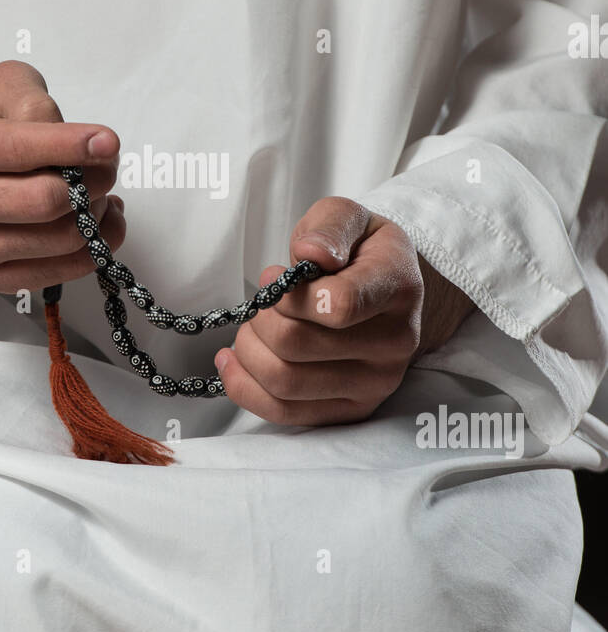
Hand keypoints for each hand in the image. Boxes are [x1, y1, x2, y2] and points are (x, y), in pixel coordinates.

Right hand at [0, 60, 124, 291]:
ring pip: (56, 240)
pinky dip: (92, 251)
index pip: (16, 150)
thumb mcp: (1, 87)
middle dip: (91, 182)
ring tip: (101, 193)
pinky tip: (99, 223)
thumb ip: (35, 101)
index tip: (108, 142)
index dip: (70, 146)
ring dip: (95, 216)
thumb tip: (79, 143)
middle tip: (106, 167)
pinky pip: (54, 274)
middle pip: (42, 202)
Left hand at [213, 196, 474, 426]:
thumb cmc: (359, 253)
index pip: (337, 306)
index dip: (289, 294)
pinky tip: (234, 359)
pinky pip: (285, 413)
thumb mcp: (349, 217)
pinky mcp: (351, 410)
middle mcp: (395, 343)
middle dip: (261, 319)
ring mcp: (375, 384)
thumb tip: (310, 254)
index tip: (276, 277)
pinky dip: (245, 386)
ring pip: (284, 381)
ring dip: (250, 351)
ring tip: (253, 328)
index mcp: (398, 289)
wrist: (388, 295)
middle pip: (296, 344)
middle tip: (262, 303)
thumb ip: (329, 227)